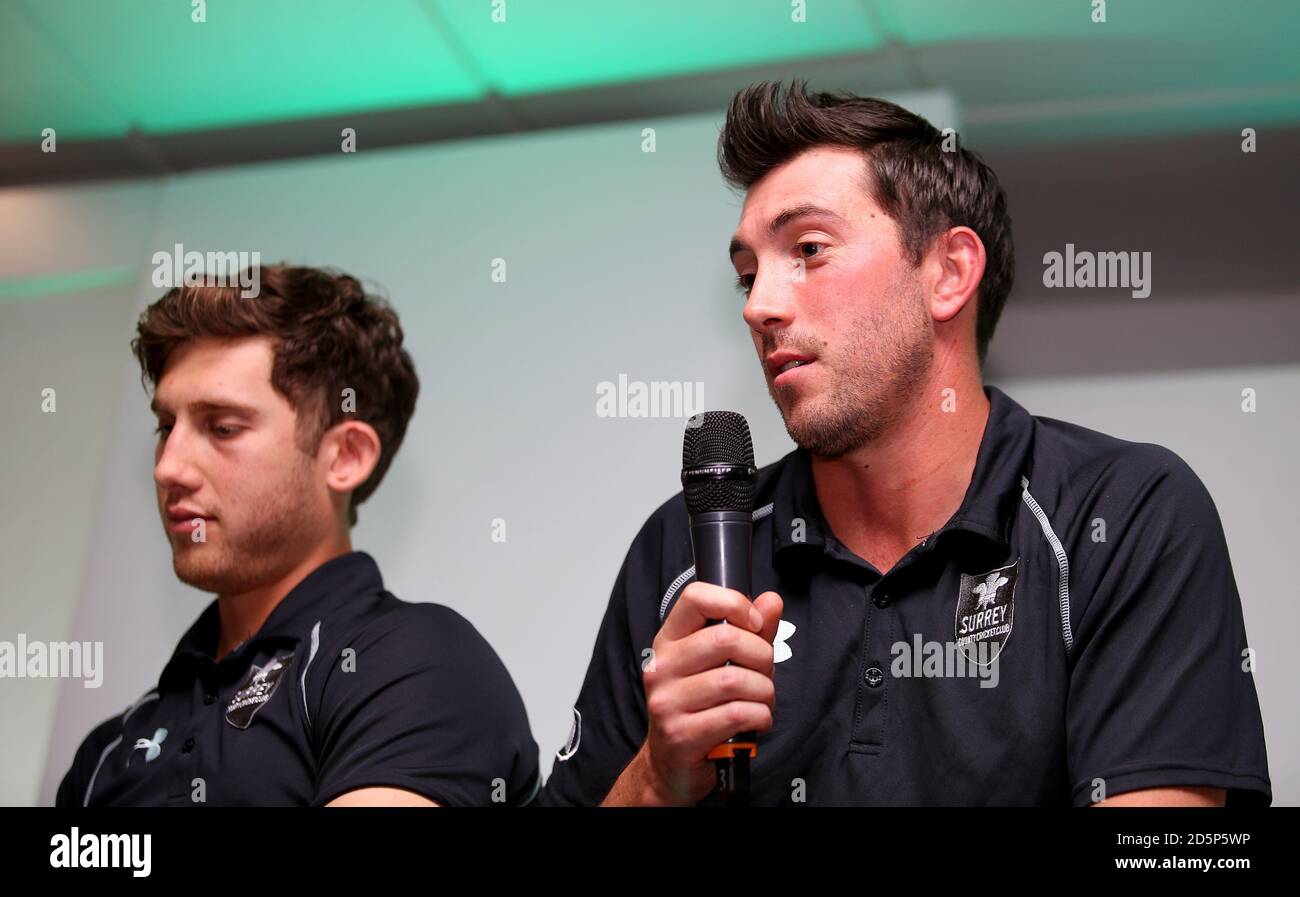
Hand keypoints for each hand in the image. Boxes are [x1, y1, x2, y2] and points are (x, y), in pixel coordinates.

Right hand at [609, 582, 782, 805]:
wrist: (673, 766)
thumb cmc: (701, 710)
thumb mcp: (723, 665)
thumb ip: (750, 632)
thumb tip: (772, 601)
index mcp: (669, 641)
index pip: (696, 598)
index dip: (734, 603)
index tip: (754, 624)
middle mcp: (662, 667)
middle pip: (725, 640)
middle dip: (761, 656)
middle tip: (764, 673)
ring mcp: (667, 701)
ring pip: (735, 680)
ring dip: (764, 692)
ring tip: (761, 701)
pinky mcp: (680, 734)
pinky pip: (737, 714)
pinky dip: (760, 717)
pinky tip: (756, 720)